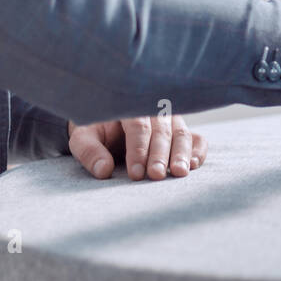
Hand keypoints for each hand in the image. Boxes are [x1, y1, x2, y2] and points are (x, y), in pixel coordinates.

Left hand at [67, 114, 207, 179]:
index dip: (138, 150)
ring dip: (181, 153)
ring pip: (181, 133)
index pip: (138, 126)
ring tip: (179, 172)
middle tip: (156, 175)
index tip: (135, 173)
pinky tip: (194, 164)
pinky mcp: (181, 130)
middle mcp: (154, 109)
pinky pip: (197, 137)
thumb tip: (103, 171)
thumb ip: (89, 151)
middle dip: (160, 154)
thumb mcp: (83, 136)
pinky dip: (198, 150)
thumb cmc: (95, 127)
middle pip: (162, 130)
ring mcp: (171, 119)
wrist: (107, 117)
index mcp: (129, 104)